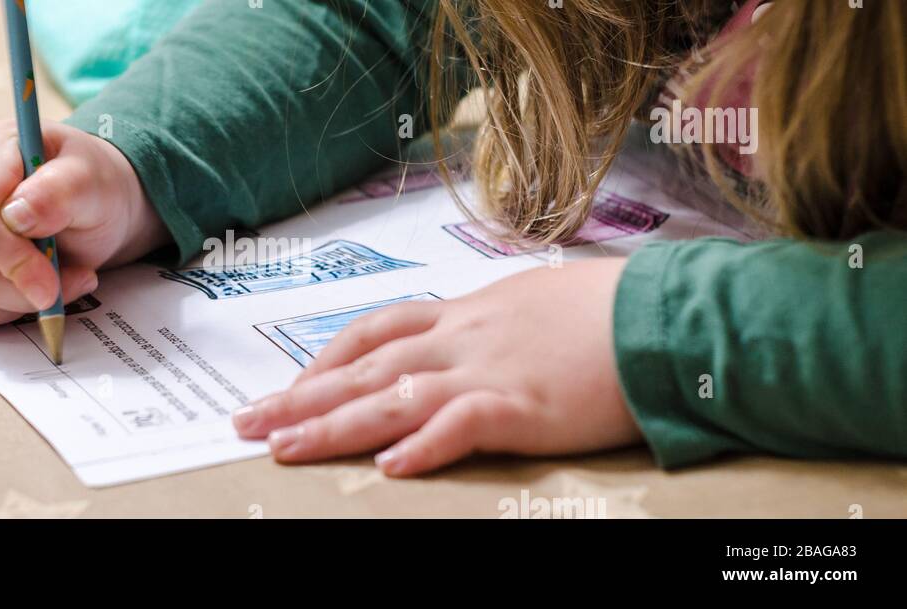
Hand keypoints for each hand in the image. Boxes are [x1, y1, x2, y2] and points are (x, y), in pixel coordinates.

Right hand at [0, 119, 166, 330]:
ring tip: (54, 285)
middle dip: (20, 290)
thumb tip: (18, 215)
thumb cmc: (86, 187)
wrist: (83, 202)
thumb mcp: (90, 181)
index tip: (51, 286)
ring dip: (11, 307)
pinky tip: (23, 296)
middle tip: (71, 282)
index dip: (13, 262)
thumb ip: (60, 191)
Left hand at [232, 258, 641, 475]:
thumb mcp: (531, 302)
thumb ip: (488, 323)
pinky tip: (388, 467)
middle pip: (364, 368)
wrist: (666, 314)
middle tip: (247, 422)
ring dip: (334, 425)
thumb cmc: (605, 309)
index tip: (287, 384)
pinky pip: (463, 426)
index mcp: (464, 313)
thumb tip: (464, 339)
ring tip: (284, 448)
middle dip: (301, 398)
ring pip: (393, 397)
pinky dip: (423, 445)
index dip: (323, 358)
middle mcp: (463, 338)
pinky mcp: (525, 406)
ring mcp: (490, 370)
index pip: (375, 331)